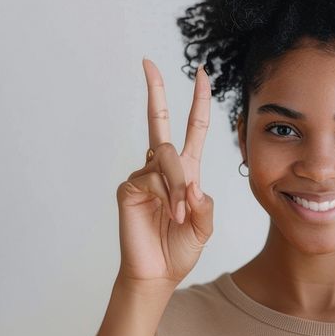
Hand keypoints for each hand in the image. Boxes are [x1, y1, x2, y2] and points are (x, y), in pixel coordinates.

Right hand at [114, 58, 213, 294]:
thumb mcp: (204, 224)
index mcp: (186, 172)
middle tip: (148, 62)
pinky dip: (169, 195)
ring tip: (180, 215)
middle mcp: (163, 168)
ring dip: (179, 187)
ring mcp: (144, 176)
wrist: (159, 273)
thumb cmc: (180, 248)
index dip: (198, 102)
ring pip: (167, 158)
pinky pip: (154, 178)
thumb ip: (203, 201)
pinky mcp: (129, 188)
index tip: (201, 74)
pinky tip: (169, 214)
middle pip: (159, 121)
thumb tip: (190, 182)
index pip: (193, 129)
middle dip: (156, 90)